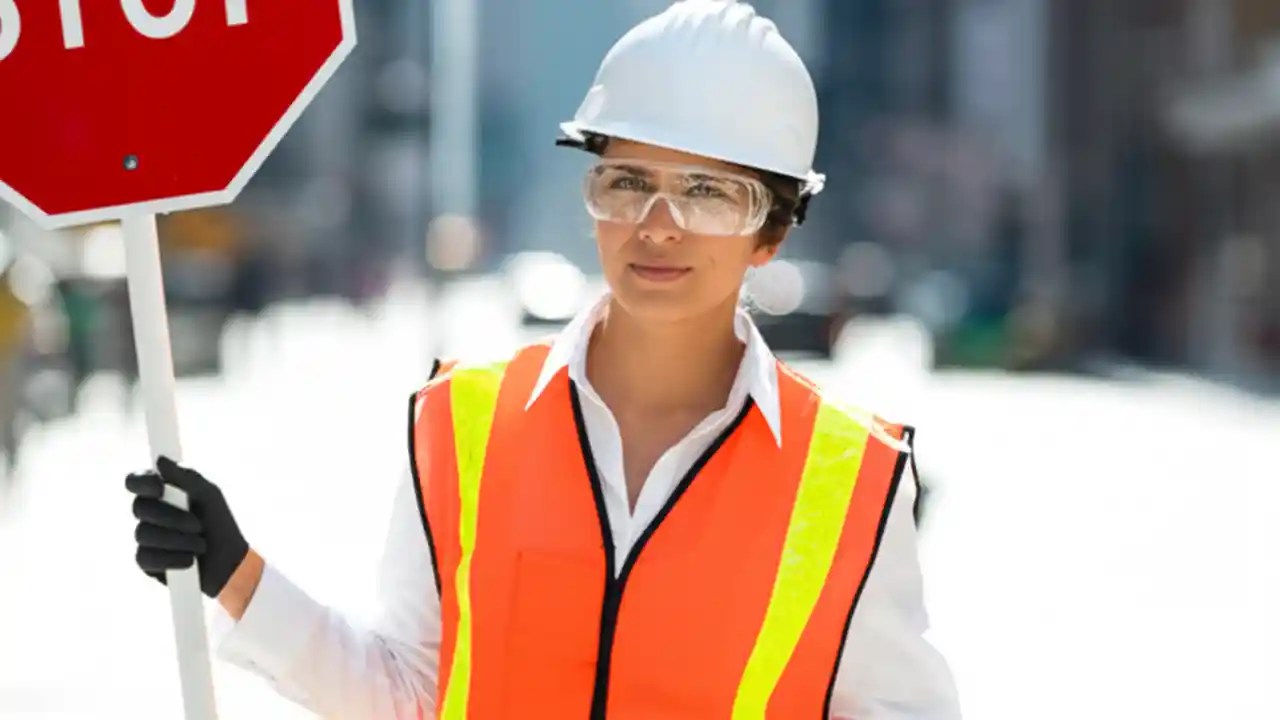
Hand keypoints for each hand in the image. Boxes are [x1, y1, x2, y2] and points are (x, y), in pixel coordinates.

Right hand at [126, 456, 249, 598]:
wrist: (229, 563)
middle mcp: (149, 514)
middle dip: (172, 517)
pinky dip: (173, 558)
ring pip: (144, 534)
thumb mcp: (209, 496)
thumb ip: (187, 477)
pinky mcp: (146, 562)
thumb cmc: (220, 525)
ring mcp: (146, 538)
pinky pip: (147, 557)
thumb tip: (161, 460)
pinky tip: (189, 561)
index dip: (142, 482)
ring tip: (201, 545)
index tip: (159, 487)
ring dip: (179, 540)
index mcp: (162, 493)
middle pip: (140, 508)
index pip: (136, 481)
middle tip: (198, 525)